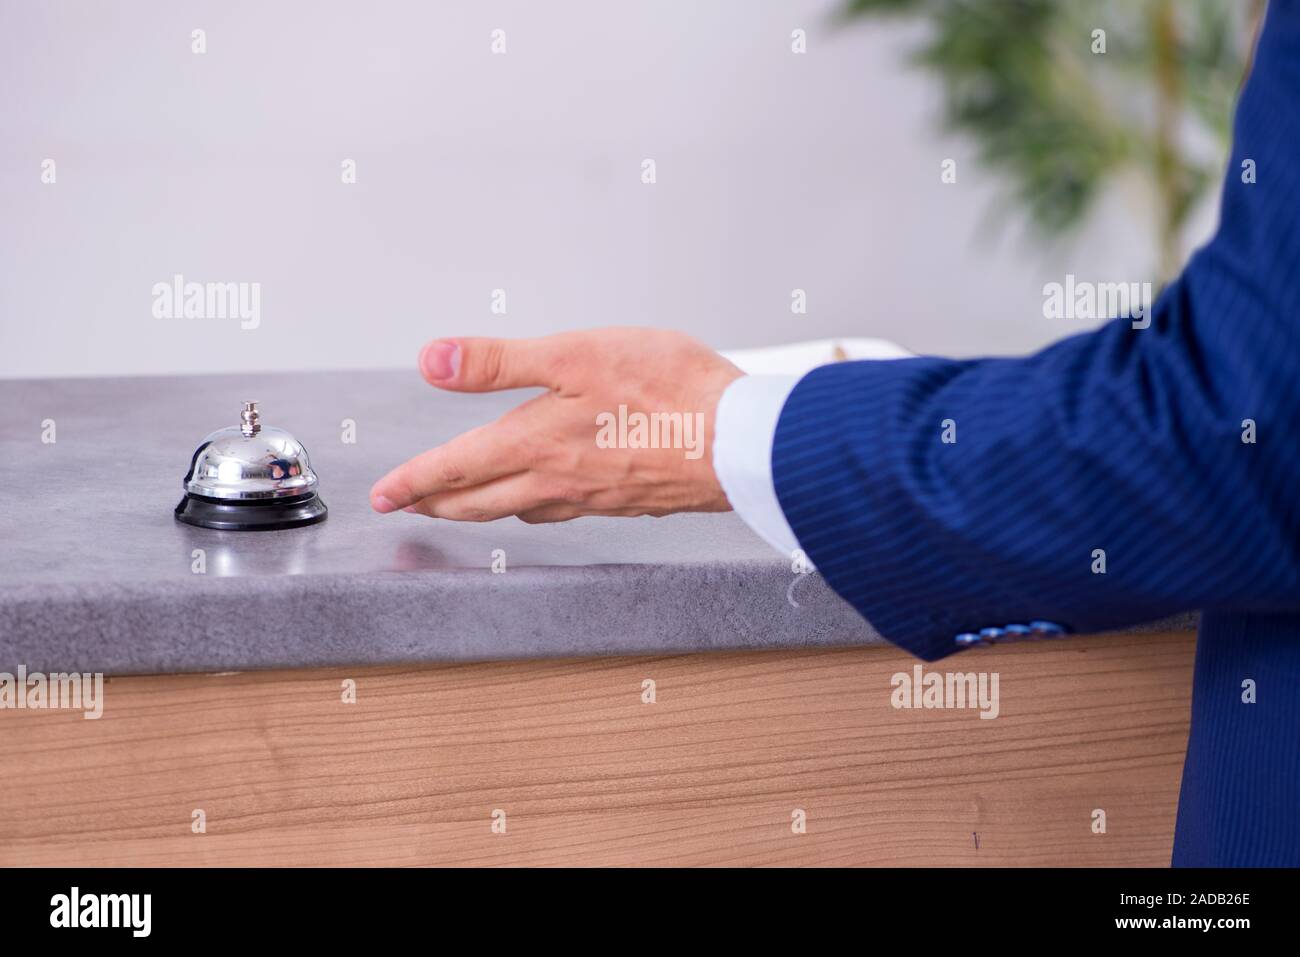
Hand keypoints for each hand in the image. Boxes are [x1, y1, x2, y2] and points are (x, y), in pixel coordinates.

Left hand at [369, 328, 743, 522]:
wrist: (741, 440)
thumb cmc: (669, 392)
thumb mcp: (575, 354)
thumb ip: (500, 362)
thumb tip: (432, 362)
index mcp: (536, 444)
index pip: (456, 469)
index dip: (414, 482)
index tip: (385, 495)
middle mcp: (558, 480)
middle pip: (481, 502)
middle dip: (439, 505)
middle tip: (412, 507)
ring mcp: (593, 496)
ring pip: (522, 509)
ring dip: (483, 509)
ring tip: (467, 505)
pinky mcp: (627, 500)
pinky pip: (565, 510)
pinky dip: (537, 507)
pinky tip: (549, 498)